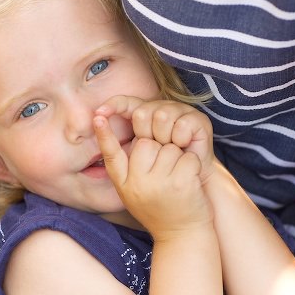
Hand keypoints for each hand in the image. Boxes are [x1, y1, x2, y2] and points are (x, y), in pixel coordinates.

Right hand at [94, 115, 212, 239]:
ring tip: (178, 179)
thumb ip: (130, 171)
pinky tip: (190, 181)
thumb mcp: (135, 194)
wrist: (183, 236)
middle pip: (146, 143)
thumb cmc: (161, 210)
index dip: (105, 135)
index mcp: (124, 185)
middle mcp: (137, 184)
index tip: (98, 117)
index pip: (111, 155)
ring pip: (169, 147)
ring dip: (178, 158)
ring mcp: (159, 184)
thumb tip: (134, 140)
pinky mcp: (180, 184)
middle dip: (160, 149)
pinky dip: (192, 164)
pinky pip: (187, 156)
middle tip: (167, 171)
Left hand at [95, 96, 215, 182]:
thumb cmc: (160, 181)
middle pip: (141, 113)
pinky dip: (180, 141)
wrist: (190, 191)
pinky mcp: (197, 120)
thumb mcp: (132, 170)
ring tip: (171, 155)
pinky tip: (184, 149)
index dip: (113, 105)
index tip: (98, 115)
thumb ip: (116, 151)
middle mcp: (159, 111)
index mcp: (142, 120)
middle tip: (154, 155)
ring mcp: (179, 113)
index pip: (125, 103)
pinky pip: (181, 125)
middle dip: (145, 137)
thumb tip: (97, 125)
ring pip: (161, 117)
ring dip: (164, 142)